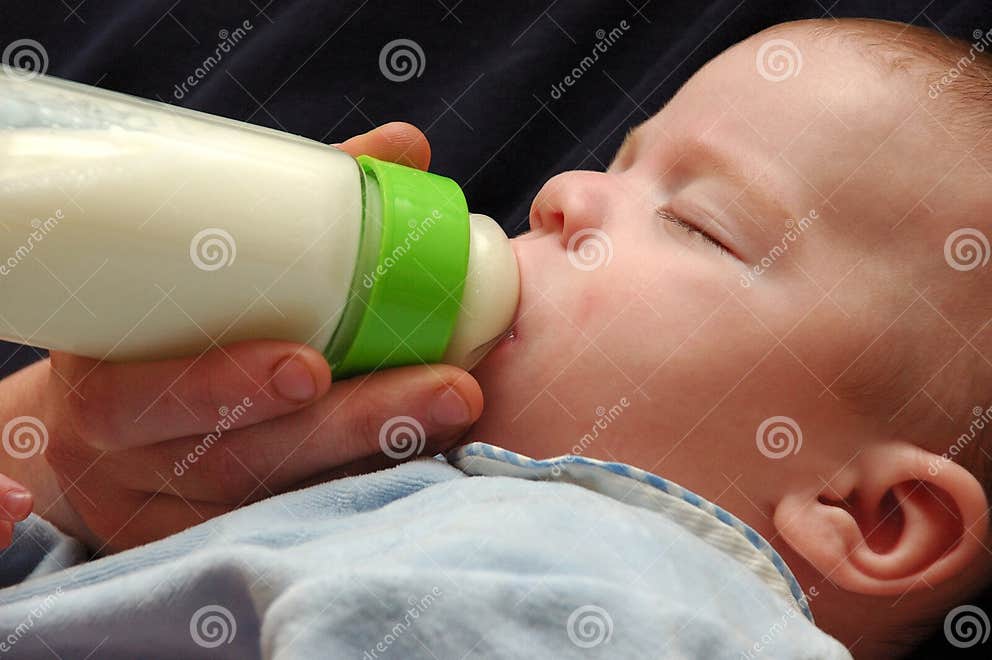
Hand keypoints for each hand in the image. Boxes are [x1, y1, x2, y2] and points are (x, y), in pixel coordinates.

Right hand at [0, 123, 481, 552]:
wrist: (97, 429)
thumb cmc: (159, 332)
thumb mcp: (190, 274)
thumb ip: (291, 210)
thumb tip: (407, 146)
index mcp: (100, 384)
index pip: (143, 394)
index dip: (224, 384)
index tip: (312, 366)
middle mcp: (124, 464)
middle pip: (236, 459)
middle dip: (349, 425)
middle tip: (449, 390)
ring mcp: (165, 517)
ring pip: (277, 501)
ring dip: (376, 458)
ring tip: (457, 413)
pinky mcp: (201, 550)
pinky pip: (290, 528)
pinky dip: (360, 488)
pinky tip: (424, 456)